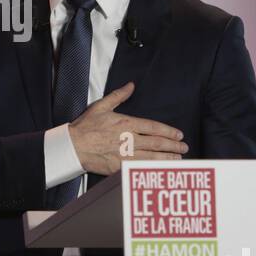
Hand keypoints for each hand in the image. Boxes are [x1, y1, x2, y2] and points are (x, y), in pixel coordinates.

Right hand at [66, 82, 187, 175]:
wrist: (72, 146)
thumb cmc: (85, 127)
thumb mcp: (101, 106)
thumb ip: (118, 96)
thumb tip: (131, 85)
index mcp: (126, 123)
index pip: (153, 128)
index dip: (168, 131)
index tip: (178, 135)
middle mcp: (128, 139)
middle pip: (156, 143)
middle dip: (172, 146)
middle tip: (183, 147)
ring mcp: (124, 154)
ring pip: (152, 157)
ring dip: (167, 158)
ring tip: (178, 158)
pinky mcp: (119, 166)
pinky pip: (140, 168)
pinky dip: (152, 169)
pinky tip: (161, 169)